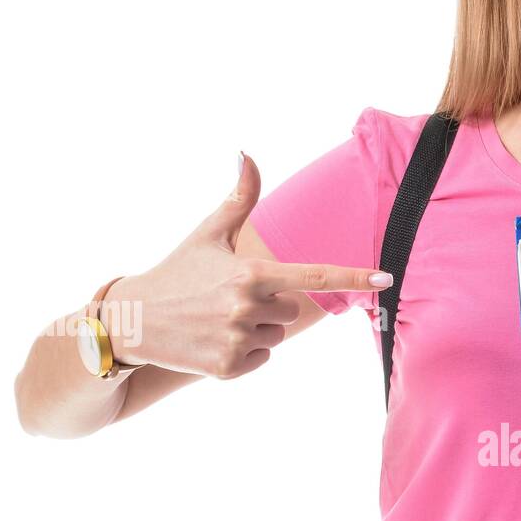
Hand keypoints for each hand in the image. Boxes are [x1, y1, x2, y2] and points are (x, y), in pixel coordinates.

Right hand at [102, 154, 391, 378]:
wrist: (133, 321)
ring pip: (276, 336)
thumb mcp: (207, 234)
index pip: (314, 276)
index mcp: (250, 273)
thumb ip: (238, 198)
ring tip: (217, 320)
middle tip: (226, 299)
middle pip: (291, 311)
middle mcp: (246, 307)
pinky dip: (243, 354)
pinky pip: (261, 359)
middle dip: (268, 306)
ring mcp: (236, 340)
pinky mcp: (227, 368)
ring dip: (255, 331)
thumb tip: (247, 153)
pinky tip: (213, 341)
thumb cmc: (177, 272)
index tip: (387, 278)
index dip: (354, 277)